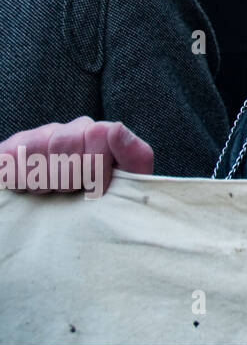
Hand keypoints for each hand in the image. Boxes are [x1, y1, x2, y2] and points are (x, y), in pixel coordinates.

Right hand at [0, 117, 152, 195]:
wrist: (79, 216)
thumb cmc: (109, 199)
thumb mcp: (131, 181)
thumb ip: (135, 155)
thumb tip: (116, 128)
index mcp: (102, 133)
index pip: (97, 133)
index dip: (95, 167)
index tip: (95, 189)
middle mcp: (72, 128)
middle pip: (63, 141)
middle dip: (67, 177)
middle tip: (70, 191)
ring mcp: (41, 136)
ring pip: (34, 147)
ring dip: (41, 178)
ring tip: (50, 190)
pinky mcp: (13, 148)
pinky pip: (8, 155)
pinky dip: (15, 176)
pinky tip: (24, 186)